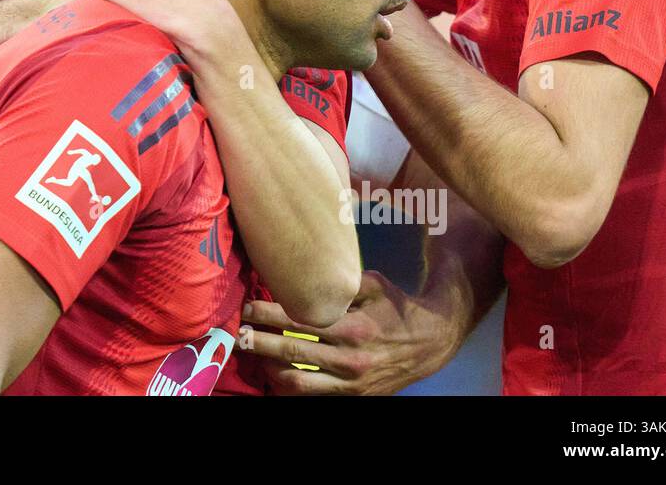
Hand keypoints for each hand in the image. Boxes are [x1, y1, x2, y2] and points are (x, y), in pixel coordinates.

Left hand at [238, 271, 463, 394]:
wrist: (430, 345)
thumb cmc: (397, 308)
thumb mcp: (374, 285)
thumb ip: (341, 282)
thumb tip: (302, 269)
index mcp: (353, 328)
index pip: (299, 322)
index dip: (267, 315)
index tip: (245, 308)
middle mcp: (349, 359)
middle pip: (290, 353)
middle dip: (258, 342)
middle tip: (235, 333)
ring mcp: (349, 383)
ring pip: (296, 382)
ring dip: (267, 369)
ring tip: (250, 354)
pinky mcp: (352, 397)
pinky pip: (312, 397)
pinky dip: (288, 388)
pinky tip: (272, 375)